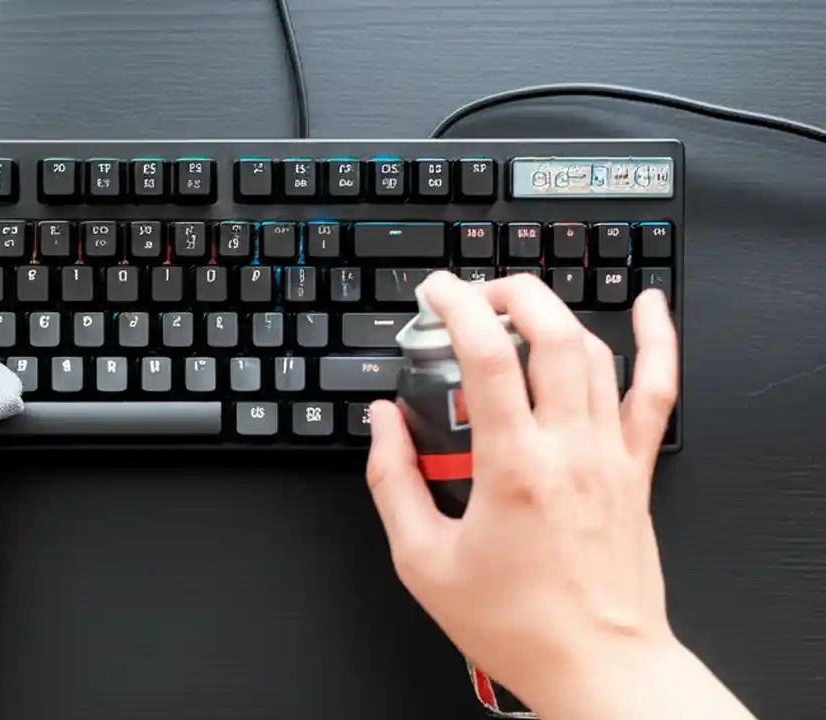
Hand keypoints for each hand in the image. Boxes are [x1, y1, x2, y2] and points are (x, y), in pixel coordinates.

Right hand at [365, 271, 753, 718]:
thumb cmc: (518, 624)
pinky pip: (658, 390)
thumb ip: (392, 481)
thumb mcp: (423, 560)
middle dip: (509, 293)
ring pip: (594, 352)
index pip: (487, 355)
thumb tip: (381, 424)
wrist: (597, 666)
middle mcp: (568, 449)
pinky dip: (659, 340)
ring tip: (520, 308)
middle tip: (475, 295)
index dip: (457, 306)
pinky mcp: (636, 469)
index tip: (436, 291)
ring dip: (555, 313)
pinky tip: (650, 308)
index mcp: (513, 467)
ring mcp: (610, 455)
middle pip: (551, 333)